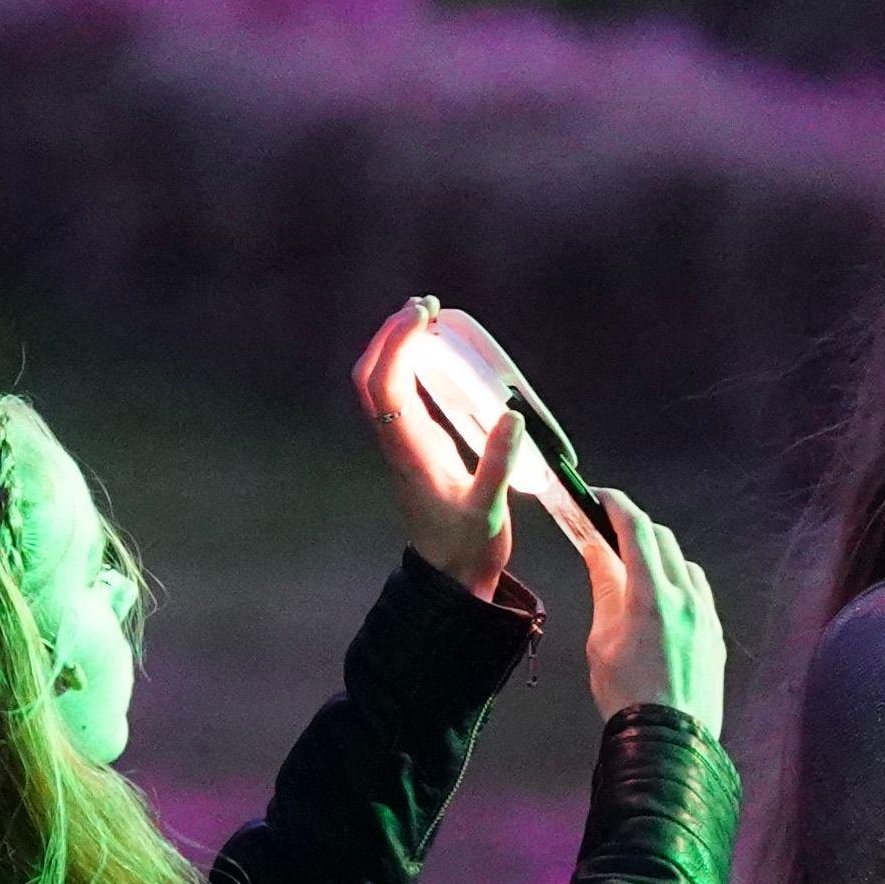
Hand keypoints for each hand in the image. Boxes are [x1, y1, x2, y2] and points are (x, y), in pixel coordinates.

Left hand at [353, 297, 521, 595]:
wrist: (451, 578)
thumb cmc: (466, 548)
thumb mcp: (489, 511)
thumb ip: (499, 464)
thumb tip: (512, 416)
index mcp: (409, 451)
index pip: (386, 383)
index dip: (398, 341)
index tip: (424, 313)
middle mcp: (399, 442)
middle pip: (372, 375)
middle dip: (390, 334)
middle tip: (424, 305)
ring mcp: (405, 443)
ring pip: (382, 383)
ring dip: (396, 346)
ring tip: (426, 316)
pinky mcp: (418, 447)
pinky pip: (401, 396)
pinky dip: (411, 365)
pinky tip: (436, 354)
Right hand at [565, 483, 725, 737]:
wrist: (670, 739)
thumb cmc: (629, 696)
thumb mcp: (603, 640)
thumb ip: (605, 589)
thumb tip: (600, 554)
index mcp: (652, 595)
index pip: (636, 529)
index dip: (616, 504)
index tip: (600, 496)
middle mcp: (686, 597)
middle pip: (662, 539)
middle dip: (635, 528)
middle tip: (609, 532)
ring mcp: (706, 614)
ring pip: (683, 564)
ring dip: (658, 557)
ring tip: (633, 573)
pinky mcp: (715, 633)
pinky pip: (698, 592)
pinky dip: (676, 584)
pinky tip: (659, 603)